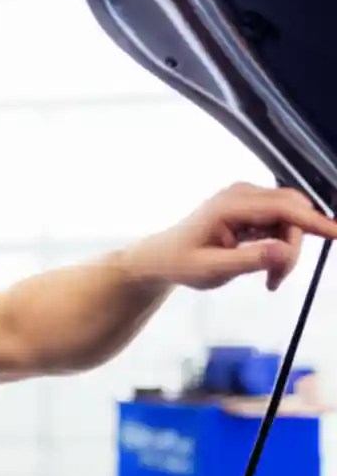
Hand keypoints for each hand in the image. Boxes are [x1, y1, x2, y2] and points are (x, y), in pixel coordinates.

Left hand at [125, 182, 336, 291]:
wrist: (162, 259)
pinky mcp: (252, 209)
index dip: (313, 221)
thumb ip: (248, 260)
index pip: (282, 208)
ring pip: (290, 220)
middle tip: (277, 278)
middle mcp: (241, 195)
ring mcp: (247, 199)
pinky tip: (267, 270)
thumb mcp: (213, 269)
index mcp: (229, 205)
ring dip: (288, 251)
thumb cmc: (182, 263)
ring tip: (270, 280)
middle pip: (292, 211)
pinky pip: (281, 224)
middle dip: (295, 245)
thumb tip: (282, 251)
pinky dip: (281, 247)